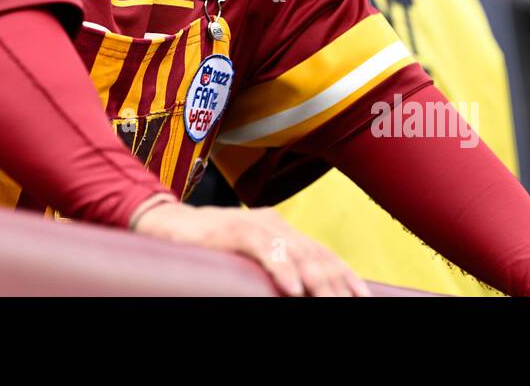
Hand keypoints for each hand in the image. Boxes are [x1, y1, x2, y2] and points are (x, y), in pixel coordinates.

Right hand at [131, 199, 370, 296]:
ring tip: (330, 303)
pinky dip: (281, 269)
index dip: (346, 275)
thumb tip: (301, 290)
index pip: (323, 253)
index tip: (363, 297)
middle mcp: (274, 223)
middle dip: (336, 284)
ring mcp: (254, 224)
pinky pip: (264, 249)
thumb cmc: (207, 249)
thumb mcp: (249, 259)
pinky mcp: (233, 229)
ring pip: (296, 253)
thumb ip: (275, 265)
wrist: (165, 225)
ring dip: (316, 282)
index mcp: (282, 229)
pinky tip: (293, 289)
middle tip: (350, 306)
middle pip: (315, 256)